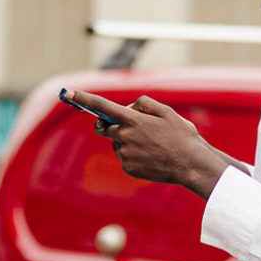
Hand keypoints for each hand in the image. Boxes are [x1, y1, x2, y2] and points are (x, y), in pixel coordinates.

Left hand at [66, 90, 226, 198]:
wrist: (192, 166)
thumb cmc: (183, 137)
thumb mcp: (167, 112)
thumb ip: (144, 104)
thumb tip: (129, 107)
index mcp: (133, 120)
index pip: (103, 105)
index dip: (84, 98)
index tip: (68, 93)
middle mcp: (125, 136)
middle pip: (106, 127)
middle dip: (111, 125)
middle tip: (131, 127)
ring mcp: (125, 154)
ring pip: (117, 143)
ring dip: (127, 141)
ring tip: (152, 145)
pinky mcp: (129, 168)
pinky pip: (124, 157)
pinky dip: (133, 155)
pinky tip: (151, 157)